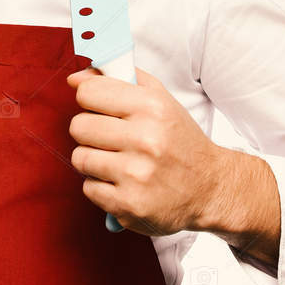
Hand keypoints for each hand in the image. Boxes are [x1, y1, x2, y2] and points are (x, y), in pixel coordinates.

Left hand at [66, 66, 280, 259]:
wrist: (210, 188)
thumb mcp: (160, 100)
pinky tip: (122, 183)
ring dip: (93, 160)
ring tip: (115, 162)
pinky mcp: (129, 204)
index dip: (90, 100)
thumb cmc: (179, 141)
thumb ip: (119, 80)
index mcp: (152, 107)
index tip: (100, 109)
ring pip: (80, 158)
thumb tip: (74, 79)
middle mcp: (146, 139)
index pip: (88, 92)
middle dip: (89, 132)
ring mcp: (136, 174)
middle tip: (108, 139)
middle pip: (79, 126)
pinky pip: (89, 188)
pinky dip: (101, 186)